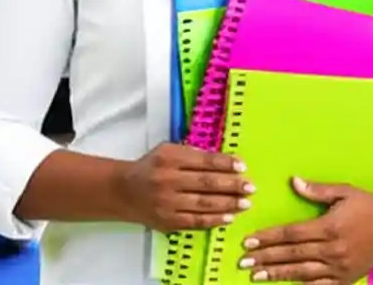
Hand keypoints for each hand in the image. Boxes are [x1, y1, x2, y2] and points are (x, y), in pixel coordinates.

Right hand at [117, 142, 252, 231]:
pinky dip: (214, 220)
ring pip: (204, 203)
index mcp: (168, 158)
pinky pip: (196, 221)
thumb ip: (191, 154)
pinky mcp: (167, 221)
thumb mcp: (166, 151)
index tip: (242, 166)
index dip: (225, 163)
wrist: (123, 191)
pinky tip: (228, 217)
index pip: (203, 161)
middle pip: (206, 183)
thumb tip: (223, 160)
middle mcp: (167, 180)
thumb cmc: (149, 168)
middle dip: (232, 185)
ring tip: (245, 203)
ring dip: (228, 204)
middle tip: (250, 187)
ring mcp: (167, 202)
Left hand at [241, 177, 372, 283]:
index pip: (291, 234)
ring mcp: (341, 266)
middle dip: (265, 258)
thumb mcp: (344, 191)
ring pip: (303, 273)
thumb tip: (293, 182)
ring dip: (278, 273)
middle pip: (292, 255)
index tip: (248, 241)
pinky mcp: (349, 277)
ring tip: (257, 275)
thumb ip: (317, 190)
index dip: (267, 238)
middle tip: (243, 261)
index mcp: (329, 227)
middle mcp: (334, 249)